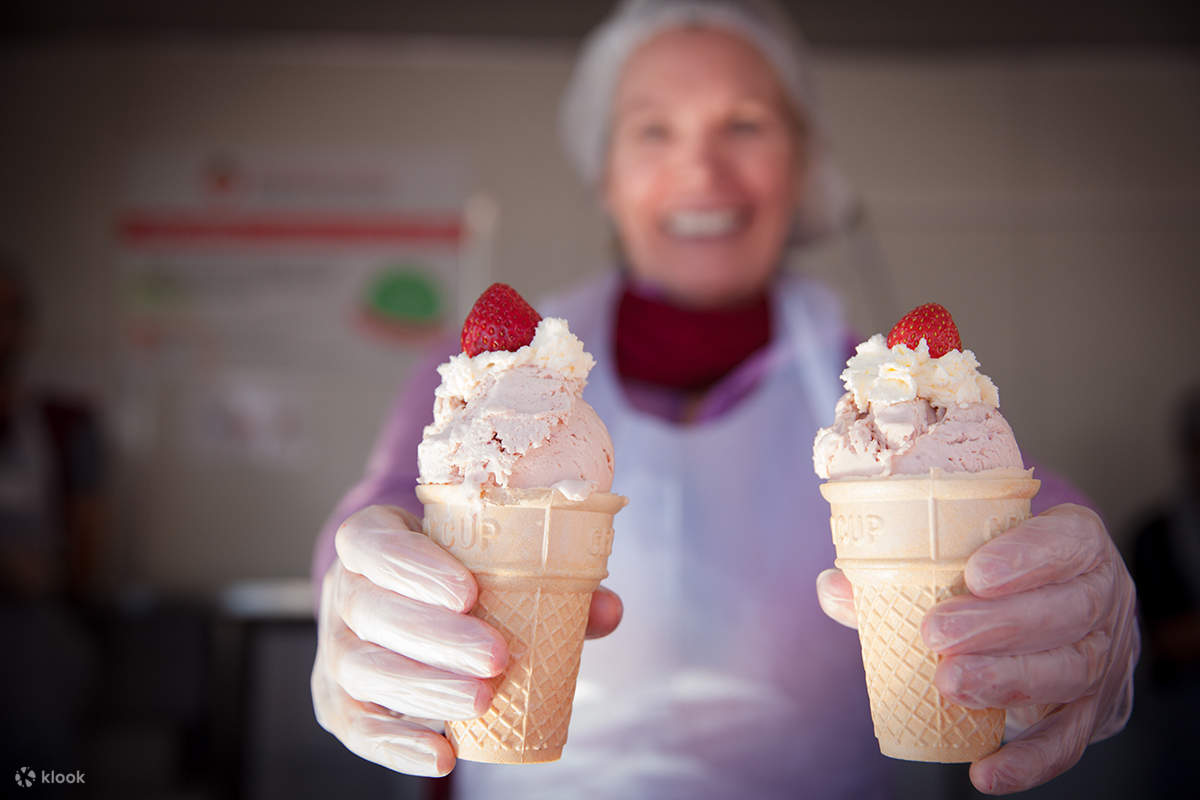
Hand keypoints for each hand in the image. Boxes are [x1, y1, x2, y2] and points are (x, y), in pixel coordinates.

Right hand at [311, 505, 622, 775]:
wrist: (409, 604)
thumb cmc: (460, 576)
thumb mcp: (492, 561)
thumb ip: (550, 583)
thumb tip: (608, 610)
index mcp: (371, 541)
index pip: (371, 543)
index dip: (413, 565)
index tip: (468, 591)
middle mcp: (343, 591)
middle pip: (373, 611)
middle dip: (435, 637)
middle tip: (495, 656)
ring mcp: (334, 649)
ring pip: (364, 669)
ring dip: (425, 689)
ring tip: (482, 701)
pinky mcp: (338, 702)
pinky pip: (360, 728)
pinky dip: (398, 746)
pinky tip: (442, 754)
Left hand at [816, 504, 1138, 794]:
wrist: (1060, 623)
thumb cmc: (998, 583)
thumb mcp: (963, 560)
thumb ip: (898, 575)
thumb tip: (832, 587)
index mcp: (1076, 546)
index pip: (1066, 542)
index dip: (1027, 557)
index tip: (974, 574)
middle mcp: (1103, 599)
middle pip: (1068, 611)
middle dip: (1000, 624)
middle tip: (936, 634)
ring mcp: (1105, 658)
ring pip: (1071, 671)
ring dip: (1007, 681)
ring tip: (949, 685)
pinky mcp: (1095, 712)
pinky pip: (1068, 741)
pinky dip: (1028, 762)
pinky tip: (987, 772)